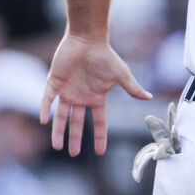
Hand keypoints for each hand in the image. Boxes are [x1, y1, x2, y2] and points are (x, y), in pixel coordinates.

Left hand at [40, 31, 152, 155]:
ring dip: (58, 130)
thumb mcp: (122, 75)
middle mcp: (81, 97)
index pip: (99, 122)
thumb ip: (133, 88)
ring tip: (57, 146)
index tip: (100, 152)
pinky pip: (48, 98)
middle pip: (77, 123)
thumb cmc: (105, 56)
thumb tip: (150, 97)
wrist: (87, 40)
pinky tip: (43, 120)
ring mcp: (67, 91)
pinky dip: (45, 109)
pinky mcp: (54, 82)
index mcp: (97, 98)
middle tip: (72, 153)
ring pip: (61, 116)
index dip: (100, 137)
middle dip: (75, 139)